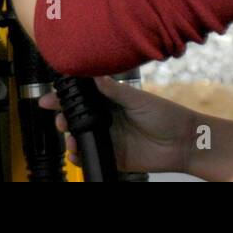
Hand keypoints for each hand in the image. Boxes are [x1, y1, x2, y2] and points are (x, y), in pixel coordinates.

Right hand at [39, 75, 197, 175]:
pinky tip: (76, 153)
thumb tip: (95, 76)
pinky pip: (90, 155)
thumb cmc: (165, 115)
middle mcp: (107, 118)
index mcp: (112, 100)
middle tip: (59, 118)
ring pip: (80, 136)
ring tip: (70, 136)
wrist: (183, 142)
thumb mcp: (139, 99)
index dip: (65, 97)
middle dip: (62, 117)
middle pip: (77, 117)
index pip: (84, 97)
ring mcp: (109, 137)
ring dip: (70, 136)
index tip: (49, 98)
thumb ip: (116, 90)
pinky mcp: (113, 155)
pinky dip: (79, 156)